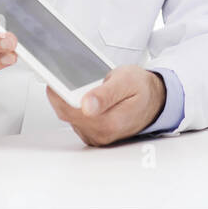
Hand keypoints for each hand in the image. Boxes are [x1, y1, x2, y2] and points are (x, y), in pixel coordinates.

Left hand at [45, 66, 166, 145]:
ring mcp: (96, 135)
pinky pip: (74, 119)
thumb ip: (106, 95)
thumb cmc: (142, 90)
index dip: (58, 94)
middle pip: (67, 113)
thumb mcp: (127, 83)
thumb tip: (87, 105)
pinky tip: (80, 92)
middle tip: (64, 73)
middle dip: (62, 93)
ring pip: (69, 116)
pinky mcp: (92, 133)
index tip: (52, 78)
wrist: (155, 101)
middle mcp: (100, 134)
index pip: (71, 110)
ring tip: (76, 82)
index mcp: (109, 123)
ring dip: (67, 98)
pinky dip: (73, 104)